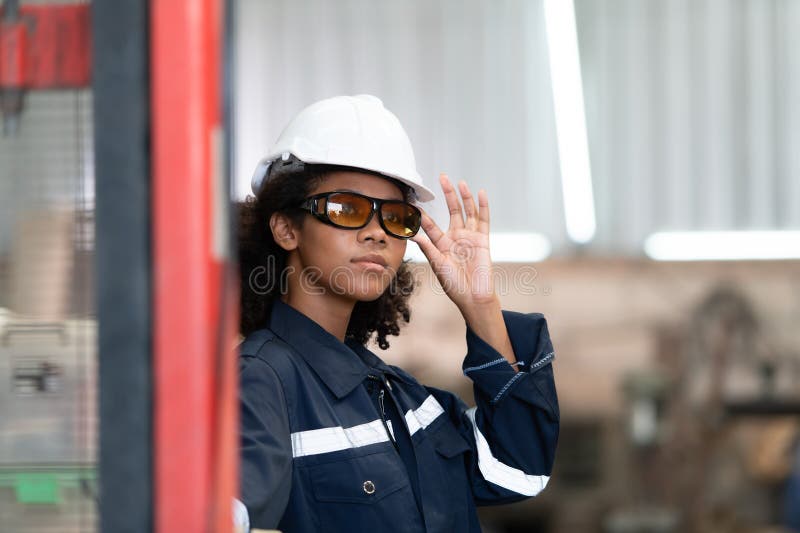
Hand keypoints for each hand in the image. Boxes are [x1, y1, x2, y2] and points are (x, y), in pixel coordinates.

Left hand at [411, 174, 495, 312]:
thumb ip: (428, 248)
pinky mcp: (483, 239)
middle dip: (448, 194)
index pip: (430, 225)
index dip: (423, 214)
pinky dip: (483, 206)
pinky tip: (481, 193)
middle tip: (442, 177)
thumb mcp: (438, 265)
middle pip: (452, 210)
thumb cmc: (453, 284)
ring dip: (464, 196)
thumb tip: (413, 235)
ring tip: (459, 182)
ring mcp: (470, 237)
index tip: (413, 203)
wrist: (473, 296)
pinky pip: (484, 220)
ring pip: (468, 211)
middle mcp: (456, 237)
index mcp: (441, 244)